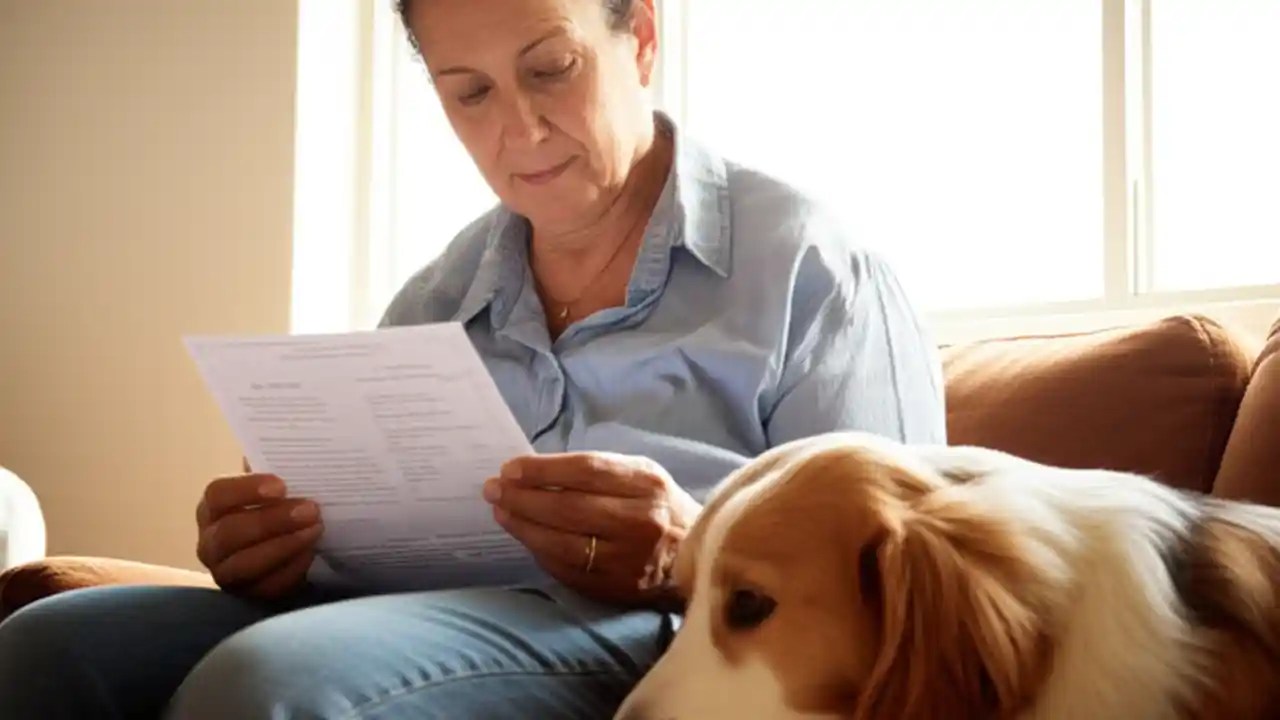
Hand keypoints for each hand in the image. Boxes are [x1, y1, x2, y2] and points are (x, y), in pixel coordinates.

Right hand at [195, 472, 322, 599]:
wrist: (289, 544)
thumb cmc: (279, 506)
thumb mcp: (274, 487)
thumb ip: (277, 468)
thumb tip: (292, 451)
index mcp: (212, 508)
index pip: (217, 495)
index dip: (246, 489)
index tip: (281, 485)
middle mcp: (211, 542)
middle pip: (230, 532)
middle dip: (272, 521)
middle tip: (310, 510)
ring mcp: (226, 573)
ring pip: (245, 565)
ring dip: (284, 546)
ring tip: (315, 530)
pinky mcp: (248, 596)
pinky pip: (267, 587)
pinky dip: (291, 570)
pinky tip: (312, 554)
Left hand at [483, 453, 700, 606]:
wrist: (699, 556)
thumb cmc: (660, 507)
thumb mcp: (642, 475)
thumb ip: (598, 471)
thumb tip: (536, 471)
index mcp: (648, 484)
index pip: (586, 471)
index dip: (542, 470)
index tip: (509, 468)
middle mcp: (641, 522)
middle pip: (568, 508)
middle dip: (523, 497)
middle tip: (493, 489)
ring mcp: (629, 559)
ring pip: (562, 543)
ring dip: (524, 526)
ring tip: (502, 512)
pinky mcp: (616, 587)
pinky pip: (566, 569)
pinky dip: (541, 551)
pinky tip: (526, 537)